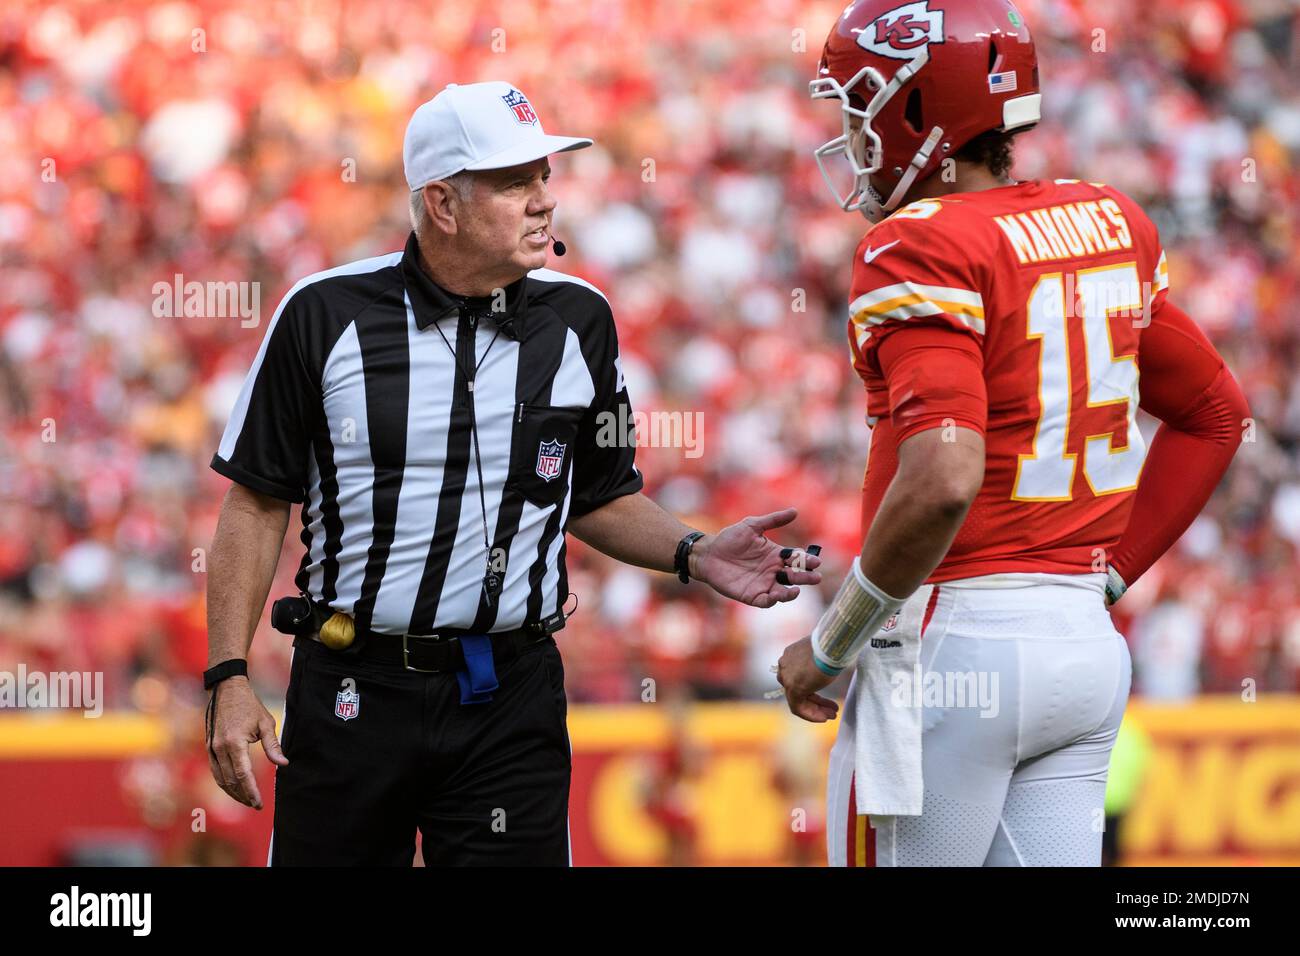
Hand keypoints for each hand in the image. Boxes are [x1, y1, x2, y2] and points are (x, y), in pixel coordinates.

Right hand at [206, 677, 288, 809]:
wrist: (226, 689)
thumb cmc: (249, 705)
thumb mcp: (266, 722)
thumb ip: (273, 745)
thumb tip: (283, 764)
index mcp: (235, 743)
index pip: (243, 774)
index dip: (251, 791)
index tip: (259, 803)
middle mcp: (220, 748)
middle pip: (231, 781)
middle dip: (243, 795)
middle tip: (256, 805)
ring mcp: (211, 748)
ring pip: (221, 779)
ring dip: (233, 792)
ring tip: (246, 800)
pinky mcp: (209, 747)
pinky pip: (215, 771)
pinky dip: (224, 782)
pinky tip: (234, 788)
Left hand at [690, 508, 821, 607]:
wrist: (708, 554)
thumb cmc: (729, 539)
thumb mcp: (751, 526)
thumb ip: (773, 520)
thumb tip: (795, 511)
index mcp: (776, 555)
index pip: (797, 559)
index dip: (807, 561)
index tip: (815, 561)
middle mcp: (773, 571)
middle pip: (794, 576)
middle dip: (806, 578)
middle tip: (815, 577)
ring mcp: (763, 584)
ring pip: (783, 592)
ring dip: (791, 593)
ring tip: (795, 590)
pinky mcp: (751, 595)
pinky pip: (765, 601)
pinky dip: (771, 600)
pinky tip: (775, 596)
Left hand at [777, 637, 839, 722]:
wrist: (831, 644)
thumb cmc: (832, 645)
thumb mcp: (823, 653)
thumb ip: (819, 662)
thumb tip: (828, 669)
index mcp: (791, 654)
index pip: (799, 676)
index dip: (814, 687)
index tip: (826, 695)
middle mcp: (785, 665)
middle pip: (799, 688)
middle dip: (817, 701)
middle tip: (832, 709)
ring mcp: (787, 676)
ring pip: (798, 699)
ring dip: (815, 709)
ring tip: (831, 715)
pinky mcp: (792, 687)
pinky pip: (797, 707)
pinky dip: (810, 714)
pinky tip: (823, 718)